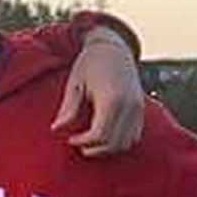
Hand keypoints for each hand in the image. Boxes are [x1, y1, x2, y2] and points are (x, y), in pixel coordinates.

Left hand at [52, 28, 144, 156]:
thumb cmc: (90, 64)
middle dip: (95, 149)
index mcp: (111, 99)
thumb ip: (68, 108)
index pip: (100, 134)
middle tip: (79, 145)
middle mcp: (128, 105)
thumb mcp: (75, 84)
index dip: (83, 141)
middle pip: (114, 142)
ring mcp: (138, 108)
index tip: (70, 139)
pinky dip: (120, 142)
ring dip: (108, 148)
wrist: (113, 47)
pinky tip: (104, 137)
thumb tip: (56, 128)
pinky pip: (134, 136)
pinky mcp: (141, 109)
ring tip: (91, 143)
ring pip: (126, 143)